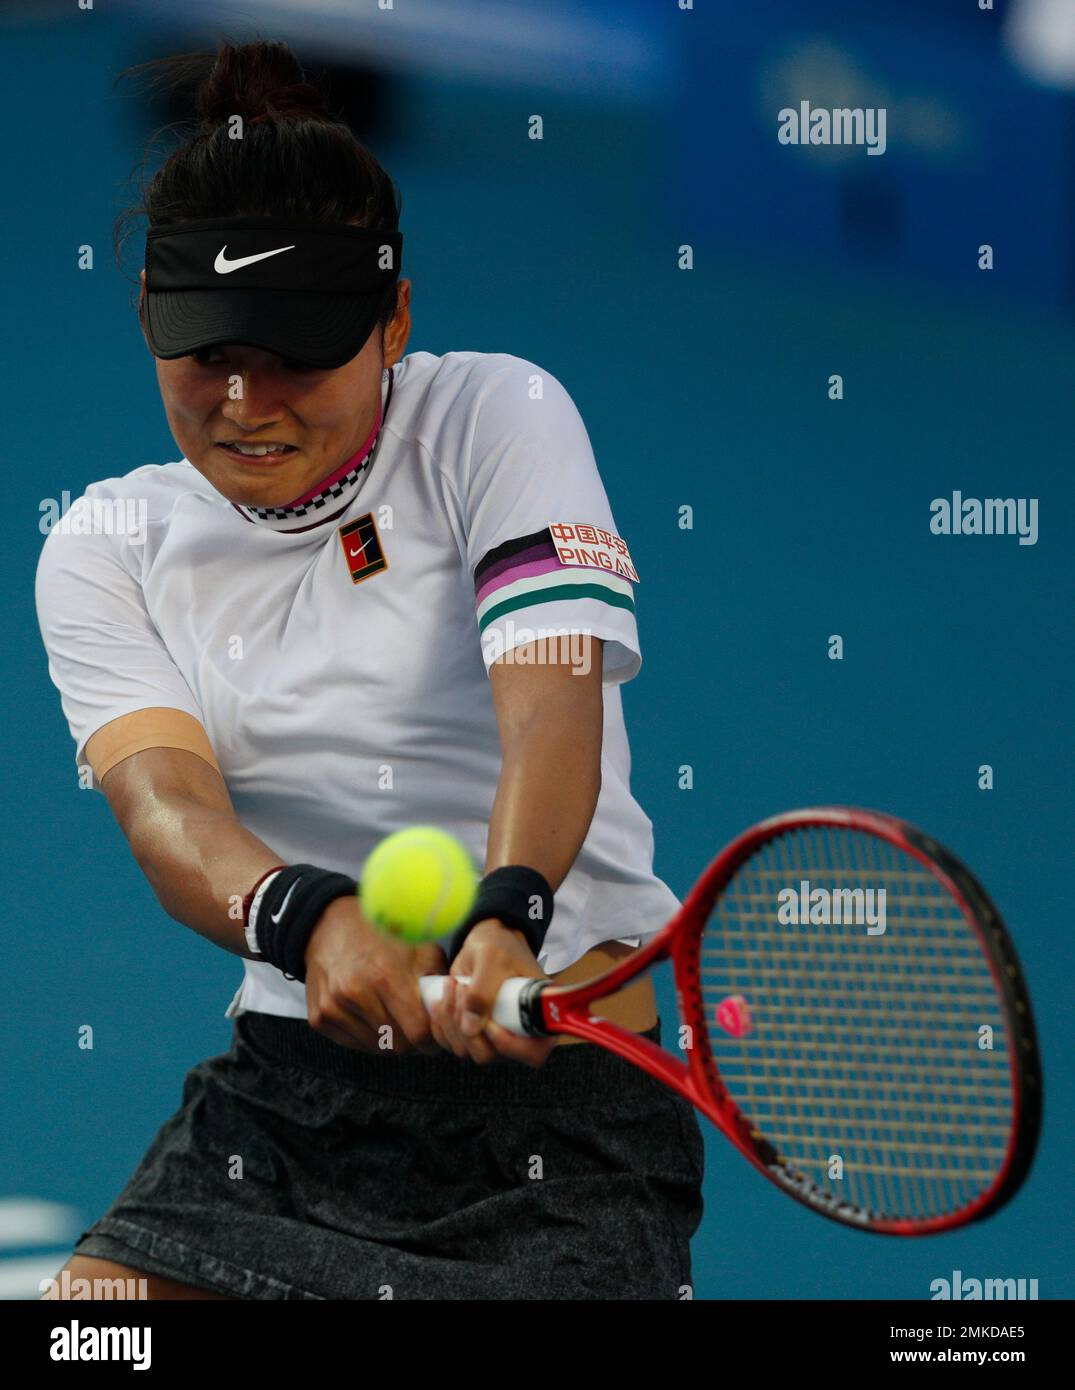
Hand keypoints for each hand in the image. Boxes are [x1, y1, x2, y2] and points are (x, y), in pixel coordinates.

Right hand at [303, 895, 445, 1053]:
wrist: (329, 924)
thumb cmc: (381, 934)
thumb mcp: (418, 946)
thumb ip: (437, 980)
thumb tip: (454, 1011)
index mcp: (385, 975)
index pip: (418, 1031)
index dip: (431, 1038)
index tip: (434, 1035)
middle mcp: (356, 993)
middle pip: (397, 1044)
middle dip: (411, 1040)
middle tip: (415, 1026)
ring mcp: (334, 1007)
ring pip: (376, 1047)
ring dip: (389, 1038)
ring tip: (393, 1016)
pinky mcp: (319, 1017)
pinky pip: (354, 1044)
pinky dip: (367, 1037)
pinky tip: (371, 1016)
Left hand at [427, 919, 556, 1067]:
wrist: (485, 944)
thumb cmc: (500, 947)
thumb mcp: (492, 958)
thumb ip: (482, 991)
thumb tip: (470, 1028)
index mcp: (539, 1016)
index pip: (533, 1052)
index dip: (509, 1045)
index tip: (490, 1022)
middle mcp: (518, 1034)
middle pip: (491, 1055)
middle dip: (468, 1026)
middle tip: (461, 990)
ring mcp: (495, 1038)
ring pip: (467, 1051)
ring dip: (451, 1020)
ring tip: (452, 986)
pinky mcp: (473, 1035)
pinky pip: (451, 1044)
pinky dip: (441, 1024)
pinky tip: (442, 999)